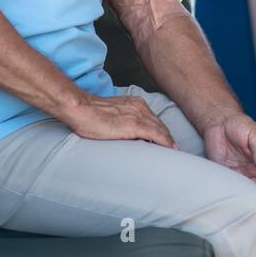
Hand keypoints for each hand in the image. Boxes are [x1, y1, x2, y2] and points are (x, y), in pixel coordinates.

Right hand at [59, 93, 177, 147]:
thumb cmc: (90, 114)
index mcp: (135, 103)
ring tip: (174, 153)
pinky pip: (156, 135)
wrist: (81, 109)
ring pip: (161, 130)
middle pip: (160, 124)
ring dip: (169, 142)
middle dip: (168, 137)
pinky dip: (165, 143)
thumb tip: (125, 132)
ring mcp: (138, 115)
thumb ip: (123, 119)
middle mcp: (140, 107)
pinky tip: (170, 150)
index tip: (167, 142)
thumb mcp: (112, 113)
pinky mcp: (134, 125)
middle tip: (175, 150)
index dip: (161, 131)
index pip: (154, 119)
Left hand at [202, 113, 255, 189]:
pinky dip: (228, 188)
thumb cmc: (239, 124)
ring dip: (239, 191)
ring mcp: (238, 172)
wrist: (220, 121)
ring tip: (233, 184)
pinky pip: (229, 185)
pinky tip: (225, 182)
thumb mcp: (254, 134)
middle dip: (251, 192)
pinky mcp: (225, 172)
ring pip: (242, 190)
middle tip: (243, 186)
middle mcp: (251, 170)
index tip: (255, 182)